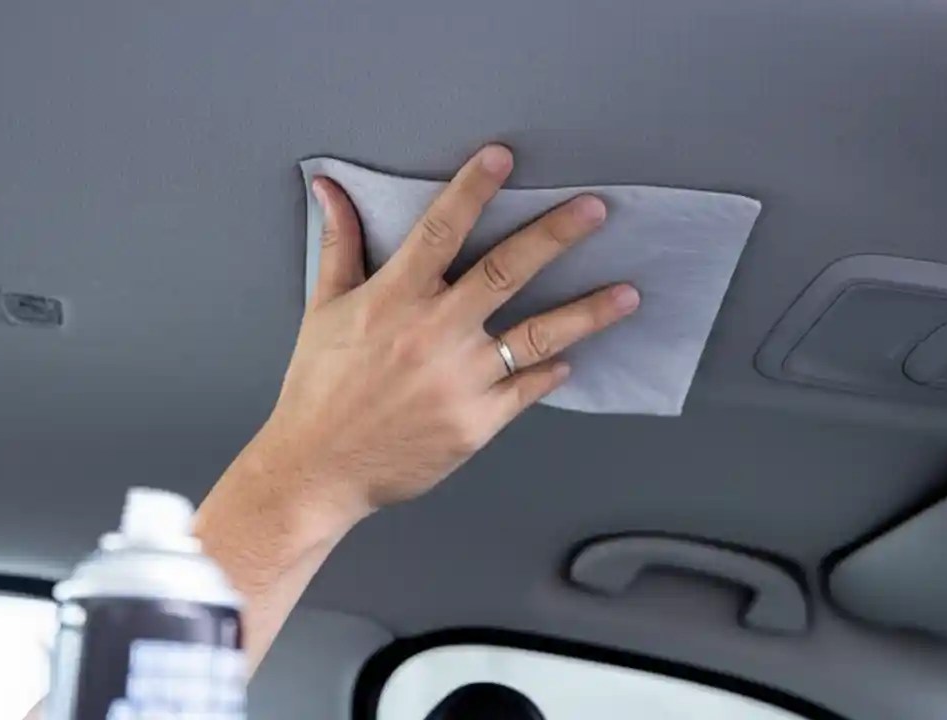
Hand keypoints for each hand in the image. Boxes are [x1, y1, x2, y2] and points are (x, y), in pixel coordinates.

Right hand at [194, 145, 638, 671]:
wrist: (319, 468)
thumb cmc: (318, 389)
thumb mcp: (323, 310)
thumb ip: (339, 245)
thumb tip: (329, 187)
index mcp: (393, 299)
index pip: (439, 230)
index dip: (472, 189)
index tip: (502, 157)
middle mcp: (433, 333)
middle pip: (507, 272)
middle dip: (556, 235)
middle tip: (597, 209)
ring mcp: (461, 380)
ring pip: (538, 335)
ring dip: (587, 312)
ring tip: (628, 293)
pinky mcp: (477, 422)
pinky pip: (527, 388)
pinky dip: (552, 370)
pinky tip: (573, 358)